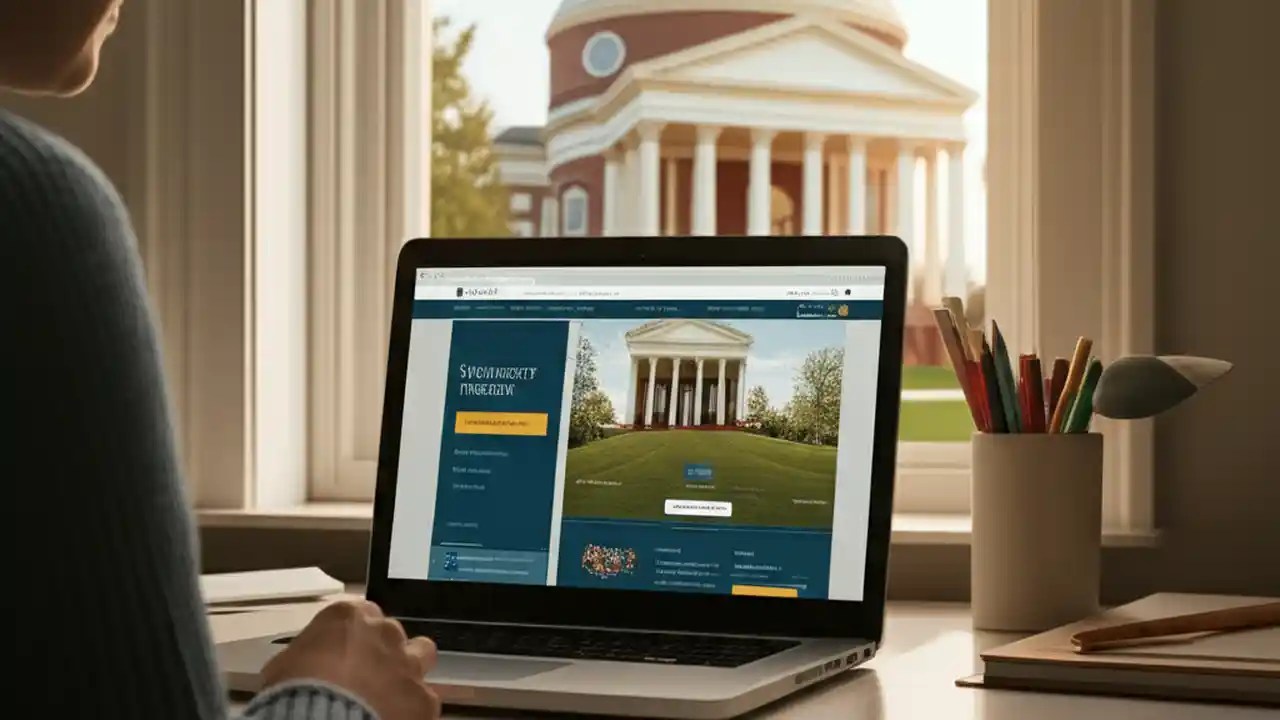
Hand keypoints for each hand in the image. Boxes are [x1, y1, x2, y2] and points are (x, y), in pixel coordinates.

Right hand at [262, 600, 440, 719]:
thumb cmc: (294, 693)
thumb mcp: (282, 667)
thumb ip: (305, 655)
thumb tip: (303, 668)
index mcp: (348, 617)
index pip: (357, 613)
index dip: (349, 636)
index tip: (342, 651)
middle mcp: (384, 633)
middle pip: (389, 632)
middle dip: (379, 650)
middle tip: (362, 674)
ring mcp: (408, 664)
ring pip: (421, 652)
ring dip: (408, 667)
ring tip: (390, 690)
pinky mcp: (423, 699)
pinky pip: (424, 699)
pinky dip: (412, 708)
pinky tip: (394, 716)